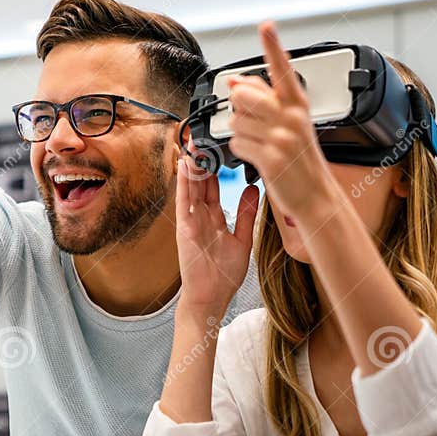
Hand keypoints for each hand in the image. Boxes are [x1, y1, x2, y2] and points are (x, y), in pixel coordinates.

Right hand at [175, 156, 258, 317]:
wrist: (212, 298)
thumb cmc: (224, 276)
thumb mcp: (243, 240)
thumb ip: (246, 214)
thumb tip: (253, 190)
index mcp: (214, 219)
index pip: (213, 187)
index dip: (215, 169)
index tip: (220, 150)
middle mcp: (201, 217)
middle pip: (201, 182)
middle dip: (202, 160)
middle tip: (204, 137)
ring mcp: (191, 221)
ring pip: (191, 186)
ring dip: (191, 164)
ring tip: (193, 142)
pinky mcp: (185, 228)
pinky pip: (184, 201)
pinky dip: (183, 182)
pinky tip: (183, 165)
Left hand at [225, 21, 336, 219]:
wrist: (315, 194)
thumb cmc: (302, 158)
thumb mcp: (290, 123)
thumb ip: (264, 99)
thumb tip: (234, 80)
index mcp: (298, 104)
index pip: (283, 69)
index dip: (273, 46)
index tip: (266, 26)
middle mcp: (291, 117)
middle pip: (244, 95)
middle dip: (239, 108)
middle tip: (254, 123)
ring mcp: (281, 137)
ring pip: (236, 121)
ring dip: (240, 133)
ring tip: (259, 143)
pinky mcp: (270, 158)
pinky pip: (237, 144)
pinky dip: (241, 150)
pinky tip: (258, 155)